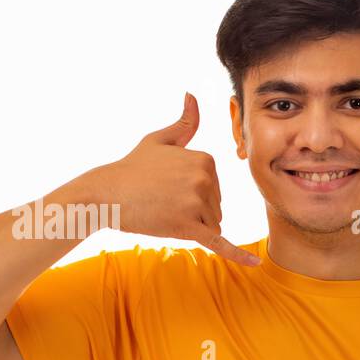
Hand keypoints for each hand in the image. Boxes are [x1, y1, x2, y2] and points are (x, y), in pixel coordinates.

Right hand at [83, 92, 259, 266]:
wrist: (105, 194)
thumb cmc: (132, 168)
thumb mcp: (159, 141)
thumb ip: (184, 124)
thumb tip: (193, 95)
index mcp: (206, 160)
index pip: (215, 189)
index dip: (192, 195)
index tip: (168, 187)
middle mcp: (206, 179)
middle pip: (215, 208)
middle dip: (193, 212)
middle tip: (161, 200)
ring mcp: (197, 203)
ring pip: (211, 226)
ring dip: (191, 226)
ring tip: (163, 212)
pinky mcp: (189, 227)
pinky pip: (219, 243)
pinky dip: (237, 255)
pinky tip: (255, 263)